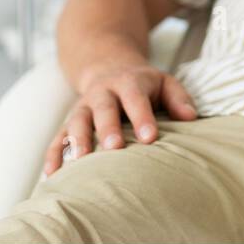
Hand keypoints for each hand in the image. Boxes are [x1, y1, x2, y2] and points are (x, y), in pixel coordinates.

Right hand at [43, 58, 196, 175]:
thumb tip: (191, 118)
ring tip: (80, 163)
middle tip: (114, 148)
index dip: (142, 118)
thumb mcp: (165, 82)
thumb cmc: (143, 84)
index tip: (150, 138)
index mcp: (129, 83)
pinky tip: (52, 176)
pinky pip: (57, 139)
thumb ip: (178, 98)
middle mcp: (102, 94)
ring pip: (76, 122)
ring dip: (76, 141)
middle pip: (103, 109)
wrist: (108, 67)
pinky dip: (53, 156)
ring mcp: (82, 108)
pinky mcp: (68, 123)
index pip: (136, 99)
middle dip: (108, 128)